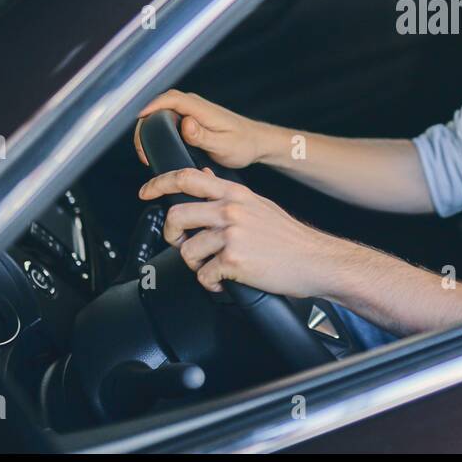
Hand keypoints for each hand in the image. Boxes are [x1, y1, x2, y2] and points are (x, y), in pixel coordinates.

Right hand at [134, 89, 266, 169]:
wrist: (256, 142)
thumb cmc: (242, 144)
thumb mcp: (223, 145)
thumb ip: (202, 136)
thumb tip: (185, 124)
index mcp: (201, 109)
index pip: (171, 99)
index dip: (152, 107)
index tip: (140, 119)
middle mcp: (195, 106)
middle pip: (161, 105)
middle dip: (146, 123)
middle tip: (142, 148)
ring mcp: (193, 111)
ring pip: (164, 111)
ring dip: (151, 127)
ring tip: (146, 151)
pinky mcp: (192, 118)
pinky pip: (170, 118)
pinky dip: (160, 129)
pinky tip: (158, 145)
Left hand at [139, 167, 342, 297]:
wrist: (316, 260)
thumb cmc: (290, 238)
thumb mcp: (259, 205)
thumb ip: (230, 194)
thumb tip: (205, 177)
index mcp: (236, 193)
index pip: (188, 177)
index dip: (160, 183)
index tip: (145, 192)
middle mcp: (231, 209)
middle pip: (177, 215)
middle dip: (172, 236)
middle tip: (182, 245)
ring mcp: (232, 234)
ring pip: (187, 251)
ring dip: (196, 266)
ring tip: (214, 268)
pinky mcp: (233, 259)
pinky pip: (204, 275)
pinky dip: (212, 284)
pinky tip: (226, 281)